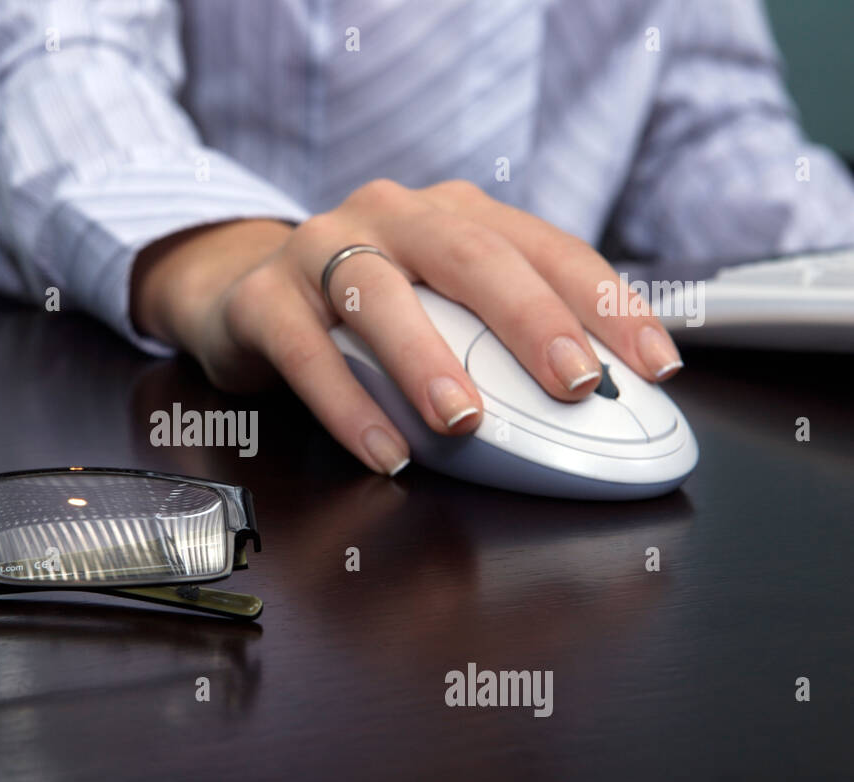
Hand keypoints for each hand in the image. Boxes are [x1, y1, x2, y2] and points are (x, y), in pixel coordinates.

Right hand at [131, 179, 683, 475]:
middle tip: (574, 384)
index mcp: (453, 214)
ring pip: (378, 295)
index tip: (656, 363)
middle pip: (470, 255)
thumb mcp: (437, 306)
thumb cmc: (360, 311)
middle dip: (530, 319)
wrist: (240, 292)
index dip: (606, 302)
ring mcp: (320, 248)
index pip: (545, 247)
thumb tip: (593, 403)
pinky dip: (347, 405)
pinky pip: (305, 351)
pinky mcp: (262, 298)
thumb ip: (497, 338)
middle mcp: (392, 216)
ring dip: (426, 359)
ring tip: (463, 422)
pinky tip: (383, 452)